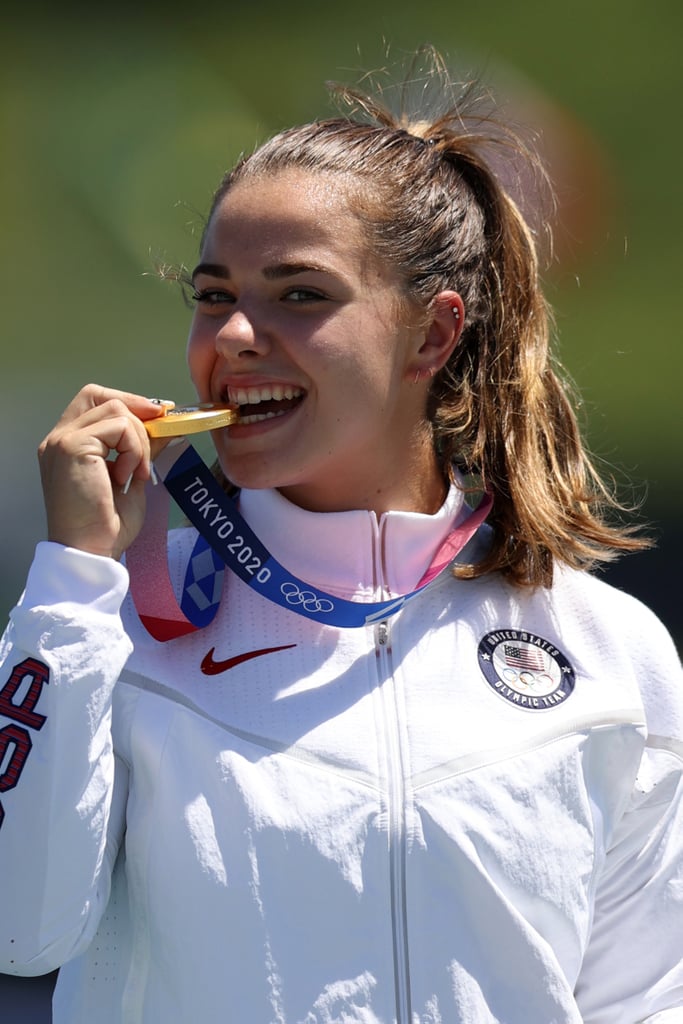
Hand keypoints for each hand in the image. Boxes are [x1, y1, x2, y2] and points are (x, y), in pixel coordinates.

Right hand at [38, 384, 169, 559]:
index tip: (156, 416)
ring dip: (139, 441)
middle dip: (135, 408)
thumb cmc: (107, 525)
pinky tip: (129, 476)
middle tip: (160, 430)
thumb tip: (164, 427)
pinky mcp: (73, 446)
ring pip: (116, 410)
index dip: (126, 401)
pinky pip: (120, 427)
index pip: (93, 401)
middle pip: (99, 395)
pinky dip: (135, 450)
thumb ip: (141, 450)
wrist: (91, 551)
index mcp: (68, 445)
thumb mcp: (130, 478)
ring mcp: (63, 441)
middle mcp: (59, 439)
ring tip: (136, 473)